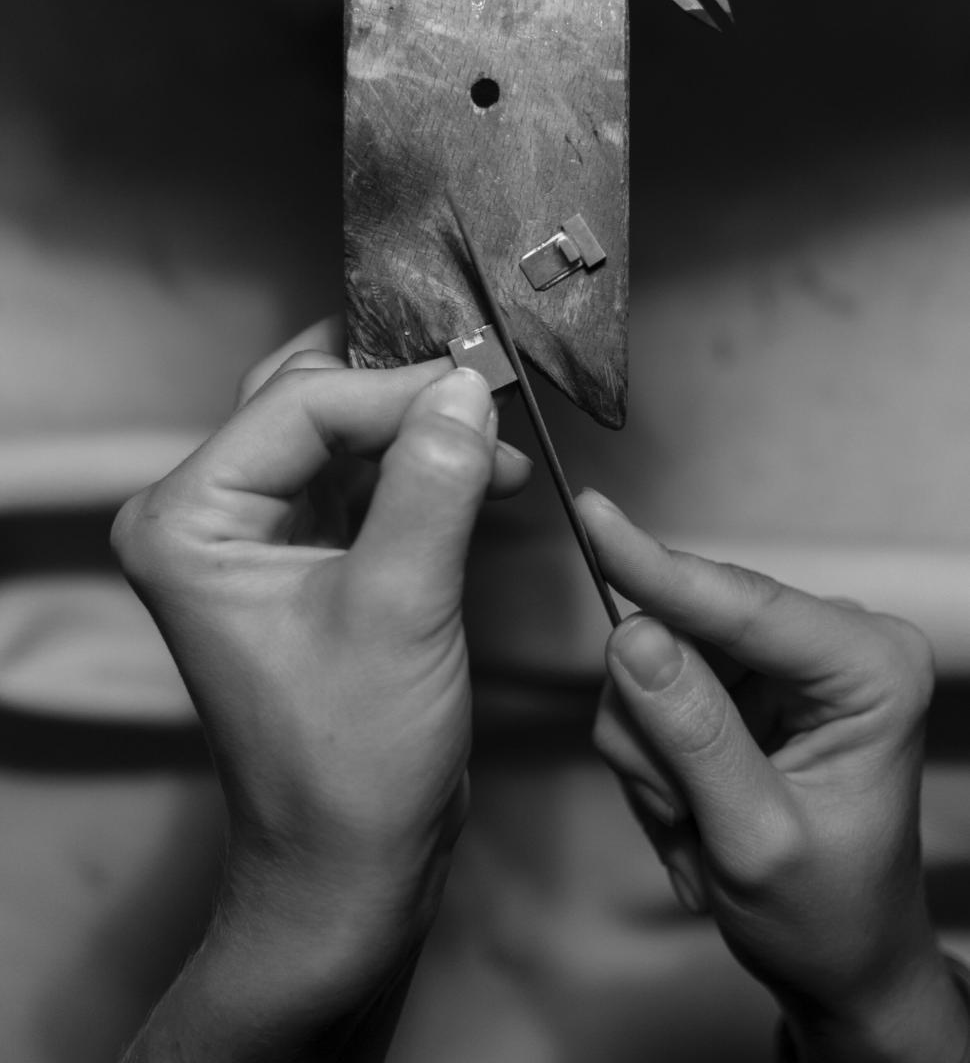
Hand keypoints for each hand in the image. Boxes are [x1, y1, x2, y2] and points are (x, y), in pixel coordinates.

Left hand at [113, 326, 530, 1059]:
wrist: (349, 867)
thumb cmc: (351, 762)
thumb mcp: (398, 611)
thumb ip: (432, 487)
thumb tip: (466, 384)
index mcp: (189, 519)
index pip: (301, 404)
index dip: (399, 391)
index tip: (487, 393)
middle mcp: (206, 515)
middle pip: (310, 401)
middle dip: (404, 399)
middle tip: (490, 402)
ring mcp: (252, 535)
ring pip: (338, 432)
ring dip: (418, 431)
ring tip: (496, 454)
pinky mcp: (302, 556)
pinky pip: (359, 477)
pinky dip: (419, 469)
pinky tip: (482, 478)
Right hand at [579, 491, 968, 1062]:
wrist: (840, 962)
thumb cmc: (829, 916)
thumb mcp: (756, 840)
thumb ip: (694, 736)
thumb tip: (633, 638)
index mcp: (872, 669)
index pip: (745, 605)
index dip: (659, 568)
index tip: (593, 518)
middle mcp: (832, 643)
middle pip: (686, 631)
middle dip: (658, 728)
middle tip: (681, 812)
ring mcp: (784, 659)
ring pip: (655, 661)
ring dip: (652, 755)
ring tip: (694, 824)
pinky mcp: (745, 677)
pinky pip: (652, 689)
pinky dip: (653, 759)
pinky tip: (689, 809)